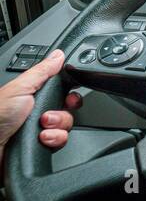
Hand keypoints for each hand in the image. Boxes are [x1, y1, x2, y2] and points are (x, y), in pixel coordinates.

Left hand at [0, 50, 81, 179]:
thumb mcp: (21, 87)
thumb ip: (42, 71)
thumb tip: (58, 55)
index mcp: (34, 95)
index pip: (62, 91)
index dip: (70, 94)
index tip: (70, 97)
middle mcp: (39, 112)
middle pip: (68, 110)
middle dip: (62, 113)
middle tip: (47, 115)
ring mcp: (41, 130)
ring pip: (66, 127)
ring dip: (56, 127)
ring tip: (41, 127)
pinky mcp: (42, 145)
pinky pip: (61, 141)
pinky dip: (54, 140)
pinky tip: (42, 139)